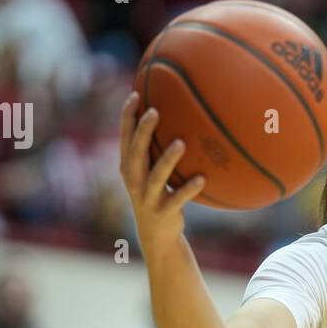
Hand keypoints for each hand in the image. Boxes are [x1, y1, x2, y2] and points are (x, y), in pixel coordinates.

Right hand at [119, 92, 204, 254]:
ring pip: (157, 176)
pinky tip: (202, 179)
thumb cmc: (156, 193)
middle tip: (155, 111)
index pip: (124, 137)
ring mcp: (147, 196)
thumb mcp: (150, 171)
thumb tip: (173, 115)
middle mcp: (133, 180)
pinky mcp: (163, 211)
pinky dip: (189, 189)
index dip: (127, 116)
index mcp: (128, 166)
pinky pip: (178, 199)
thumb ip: (154, 148)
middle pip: (136, 152)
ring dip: (168, 159)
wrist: (156, 233)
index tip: (135, 94)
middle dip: (143, 131)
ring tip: (181, 143)